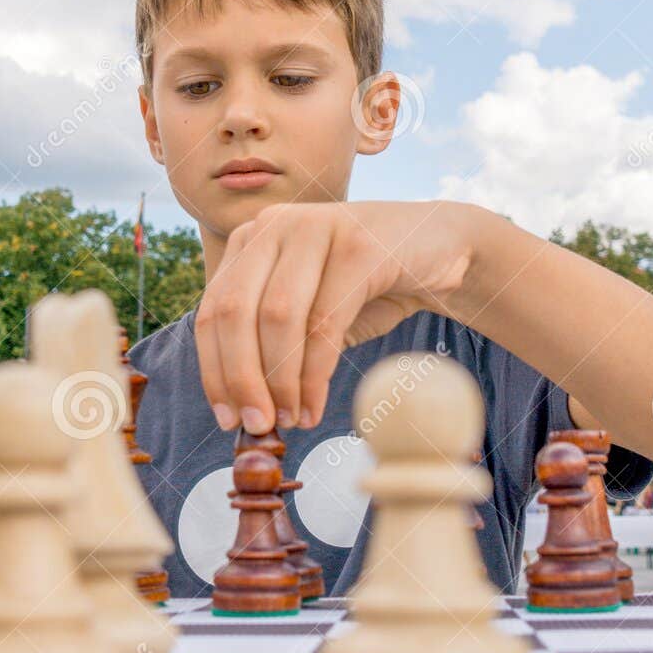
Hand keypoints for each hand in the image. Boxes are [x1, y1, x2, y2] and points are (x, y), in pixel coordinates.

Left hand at [195, 199, 475, 433]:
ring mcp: (315, 227)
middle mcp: (274, 225)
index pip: (212, 311)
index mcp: (251, 240)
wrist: (441, 250)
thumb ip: (270, 344)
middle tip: (257, 427)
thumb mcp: (307, 311)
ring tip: (289, 420)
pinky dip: (314, 375)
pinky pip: (324, 322)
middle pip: (235, 313)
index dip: (213, 370)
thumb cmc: (367, 287)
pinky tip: (314, 406)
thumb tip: (240, 411)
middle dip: (241, 380)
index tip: (227, 419)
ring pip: (278, 319)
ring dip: (280, 382)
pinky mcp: (358, 245)